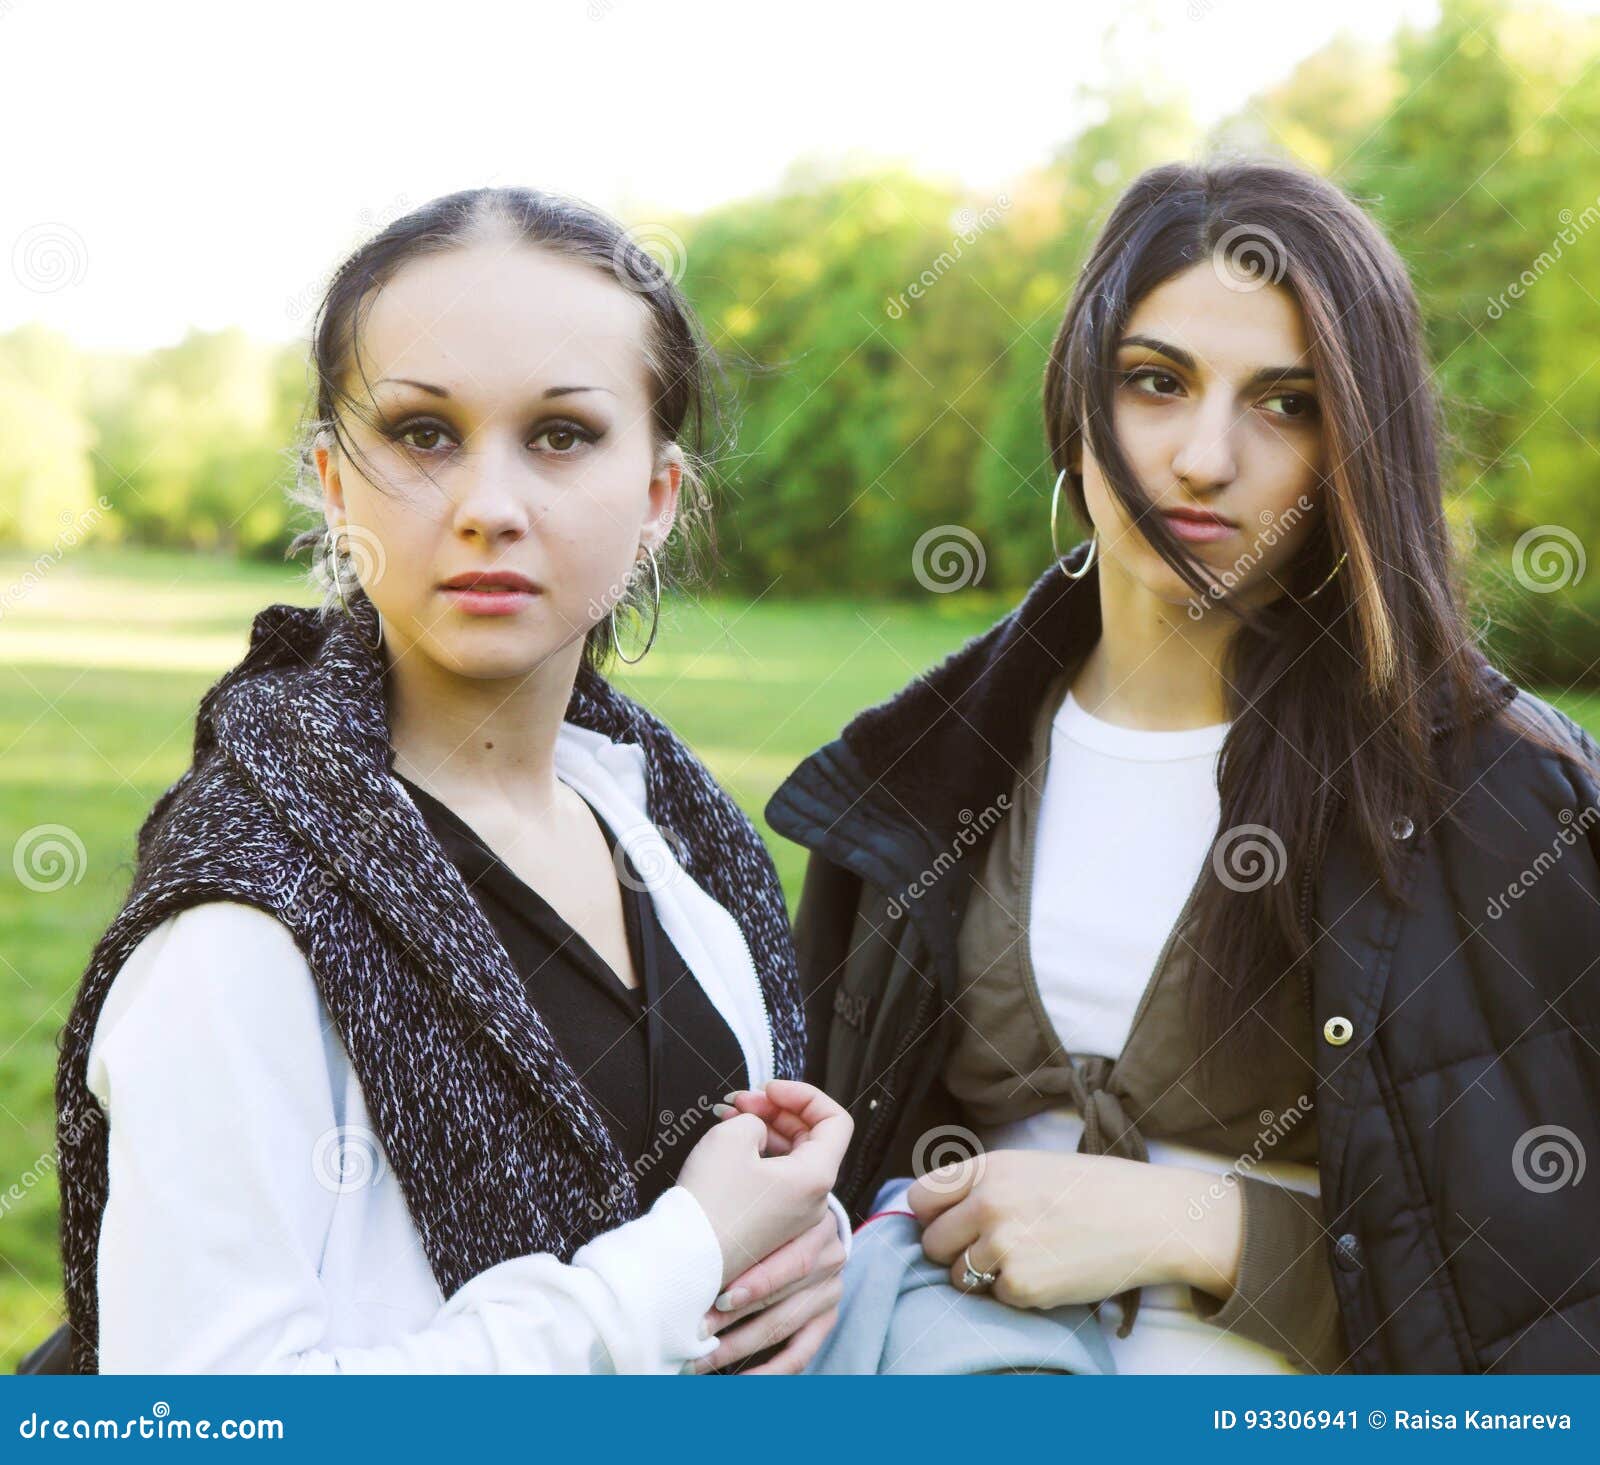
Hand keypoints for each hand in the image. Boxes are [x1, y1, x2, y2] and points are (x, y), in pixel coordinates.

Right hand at [677, 1080, 851, 1289]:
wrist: (683, 1260)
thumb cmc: (711, 1200)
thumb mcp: (732, 1135)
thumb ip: (757, 1119)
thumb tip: (760, 1131)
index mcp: (816, 1177)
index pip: (835, 1120)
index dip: (804, 1095)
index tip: (767, 1089)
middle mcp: (814, 1202)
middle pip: (812, 1138)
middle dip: (778, 1110)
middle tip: (739, 1101)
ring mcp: (794, 1219)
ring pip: (792, 1159)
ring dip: (765, 1131)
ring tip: (728, 1118)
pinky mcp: (772, 1229)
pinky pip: (777, 1182)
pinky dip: (758, 1157)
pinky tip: (729, 1146)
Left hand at [691, 1211, 845, 1373]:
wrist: (801, 1228)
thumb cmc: (764, 1218)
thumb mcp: (761, 1213)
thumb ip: (737, 1226)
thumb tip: (684, 1246)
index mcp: (816, 1223)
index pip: (792, 1260)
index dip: (756, 1283)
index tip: (717, 1299)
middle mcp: (830, 1258)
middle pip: (780, 1296)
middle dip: (732, 1317)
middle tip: (696, 1332)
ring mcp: (830, 1292)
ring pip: (782, 1327)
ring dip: (736, 1347)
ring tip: (701, 1359)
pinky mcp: (826, 1320)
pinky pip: (799, 1355)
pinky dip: (768, 1372)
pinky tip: (739, 1381)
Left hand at [906, 1148, 1242, 1310]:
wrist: (1149, 1218)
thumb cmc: (1094, 1190)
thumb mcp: (1030, 1167)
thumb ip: (983, 1184)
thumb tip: (938, 1213)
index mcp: (989, 1168)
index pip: (920, 1199)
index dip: (932, 1217)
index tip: (949, 1224)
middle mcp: (989, 1203)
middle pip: (931, 1243)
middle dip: (953, 1251)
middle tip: (988, 1250)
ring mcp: (1004, 1245)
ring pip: (958, 1276)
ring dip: (982, 1276)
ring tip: (1023, 1260)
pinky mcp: (1023, 1285)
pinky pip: (996, 1298)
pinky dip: (1016, 1294)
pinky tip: (1047, 1273)